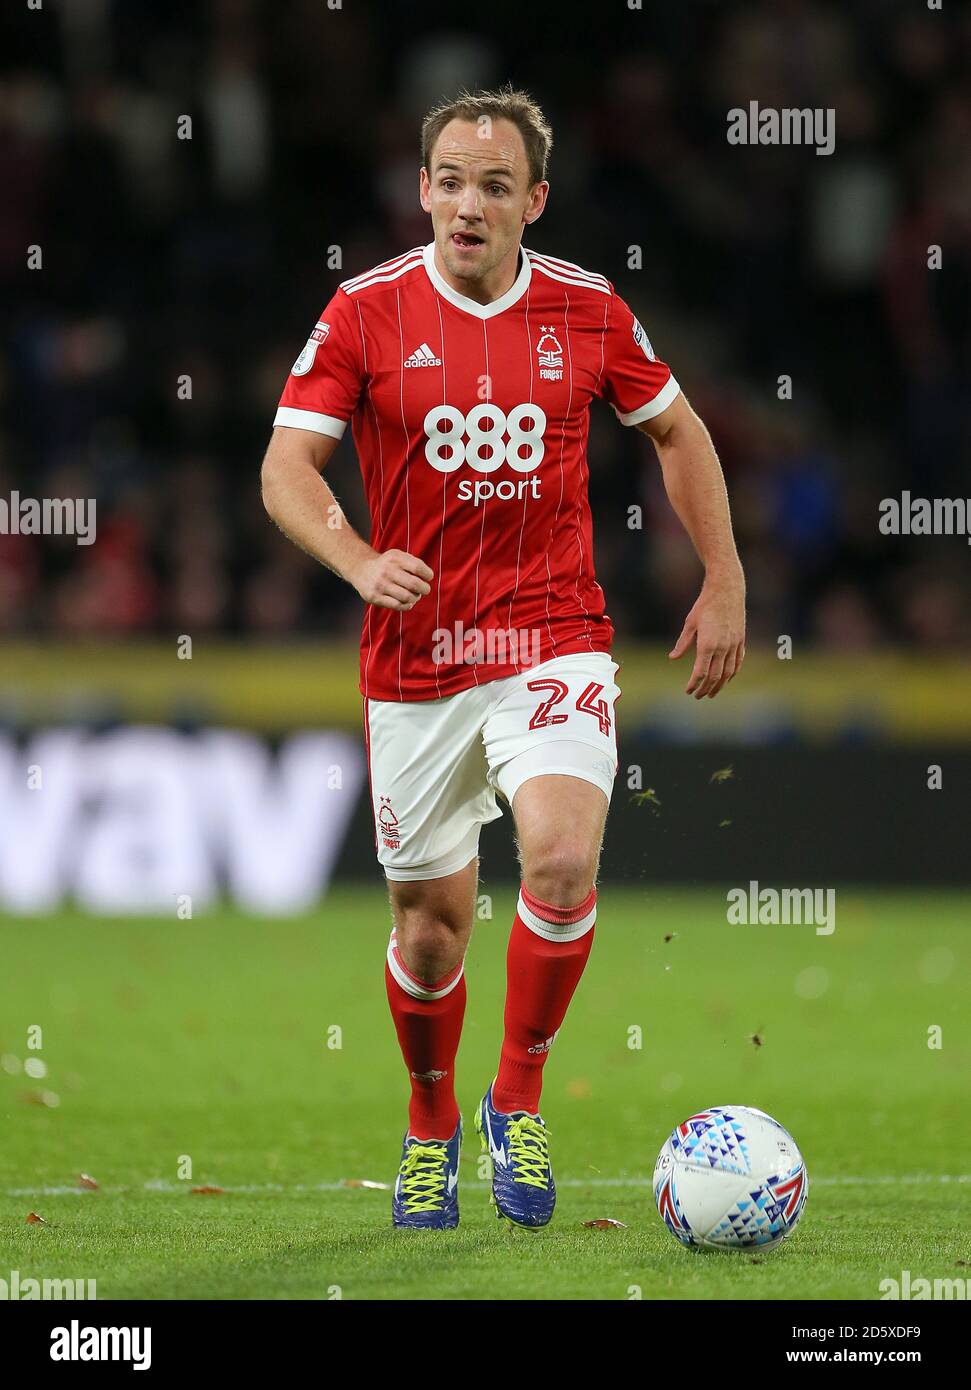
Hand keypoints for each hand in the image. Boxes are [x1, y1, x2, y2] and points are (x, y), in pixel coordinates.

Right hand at [352, 548, 432, 610]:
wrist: (361, 569)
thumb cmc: (386, 565)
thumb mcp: (397, 556)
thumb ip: (413, 563)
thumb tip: (428, 577)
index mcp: (395, 558)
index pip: (418, 567)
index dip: (427, 574)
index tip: (428, 577)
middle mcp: (387, 570)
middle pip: (414, 584)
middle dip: (424, 589)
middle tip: (424, 589)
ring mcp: (380, 585)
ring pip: (407, 597)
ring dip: (415, 598)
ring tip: (415, 596)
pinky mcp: (375, 597)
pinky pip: (397, 605)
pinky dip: (407, 605)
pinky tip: (407, 602)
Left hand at [669, 569, 745, 698]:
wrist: (727, 590)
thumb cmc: (705, 605)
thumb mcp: (690, 623)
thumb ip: (683, 643)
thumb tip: (672, 658)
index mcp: (708, 644)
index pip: (700, 672)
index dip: (694, 684)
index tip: (688, 691)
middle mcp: (723, 647)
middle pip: (714, 676)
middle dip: (705, 689)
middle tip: (697, 696)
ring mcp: (734, 645)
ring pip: (728, 673)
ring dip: (719, 685)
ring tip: (711, 693)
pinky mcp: (741, 640)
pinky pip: (737, 662)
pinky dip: (732, 674)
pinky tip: (726, 679)